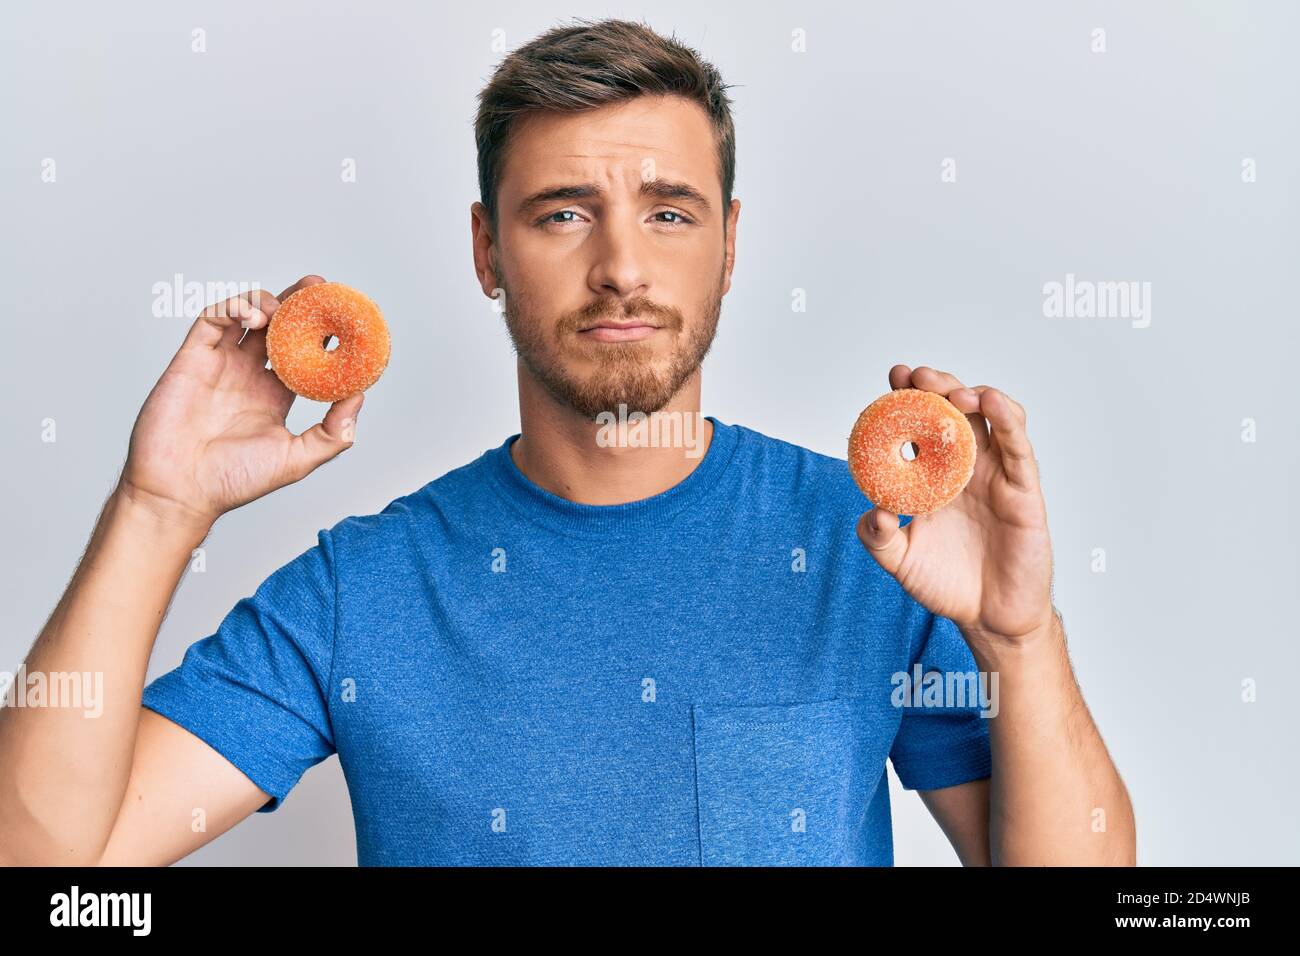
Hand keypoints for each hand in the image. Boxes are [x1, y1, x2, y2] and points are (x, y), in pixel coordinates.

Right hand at [117, 275, 363, 532]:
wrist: (179, 491)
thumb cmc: (233, 482)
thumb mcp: (296, 460)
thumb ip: (332, 433)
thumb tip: (359, 397)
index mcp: (275, 394)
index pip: (304, 352)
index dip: (323, 334)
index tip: (345, 319)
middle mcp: (249, 374)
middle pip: (279, 325)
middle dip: (299, 302)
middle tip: (320, 286)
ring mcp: (221, 363)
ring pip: (247, 313)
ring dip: (268, 301)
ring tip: (285, 309)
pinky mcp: (193, 357)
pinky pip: (213, 318)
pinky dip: (234, 306)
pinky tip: (254, 318)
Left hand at [855, 365, 1054, 646]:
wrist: (989, 617)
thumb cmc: (945, 584)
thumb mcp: (900, 560)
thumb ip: (878, 537)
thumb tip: (872, 511)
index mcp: (933, 475)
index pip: (920, 425)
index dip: (908, 396)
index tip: (893, 377)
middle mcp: (965, 467)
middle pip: (954, 410)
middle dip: (935, 385)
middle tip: (914, 376)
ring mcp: (996, 474)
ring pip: (990, 418)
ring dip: (970, 394)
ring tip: (949, 389)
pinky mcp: (1024, 489)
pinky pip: (1018, 447)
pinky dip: (1006, 419)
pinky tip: (989, 401)